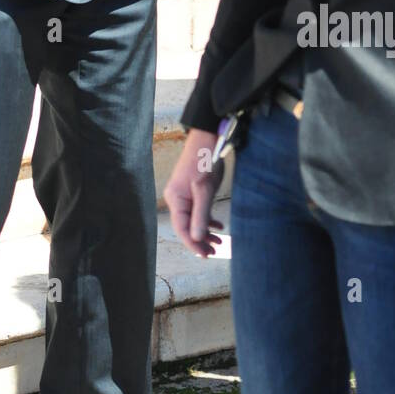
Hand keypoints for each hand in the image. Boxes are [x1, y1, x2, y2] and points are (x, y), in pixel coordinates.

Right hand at [163, 130, 224, 256]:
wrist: (207, 138)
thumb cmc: (204, 161)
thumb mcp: (204, 190)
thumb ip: (200, 215)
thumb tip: (196, 239)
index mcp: (176, 198)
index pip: (181, 228)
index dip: (193, 244)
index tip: (205, 255)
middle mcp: (177, 198)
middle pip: (186, 226)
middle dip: (199, 241)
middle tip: (214, 253)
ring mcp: (185, 194)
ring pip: (193, 220)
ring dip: (205, 232)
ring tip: (218, 244)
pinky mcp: (193, 190)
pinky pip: (198, 211)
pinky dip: (207, 220)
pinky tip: (219, 226)